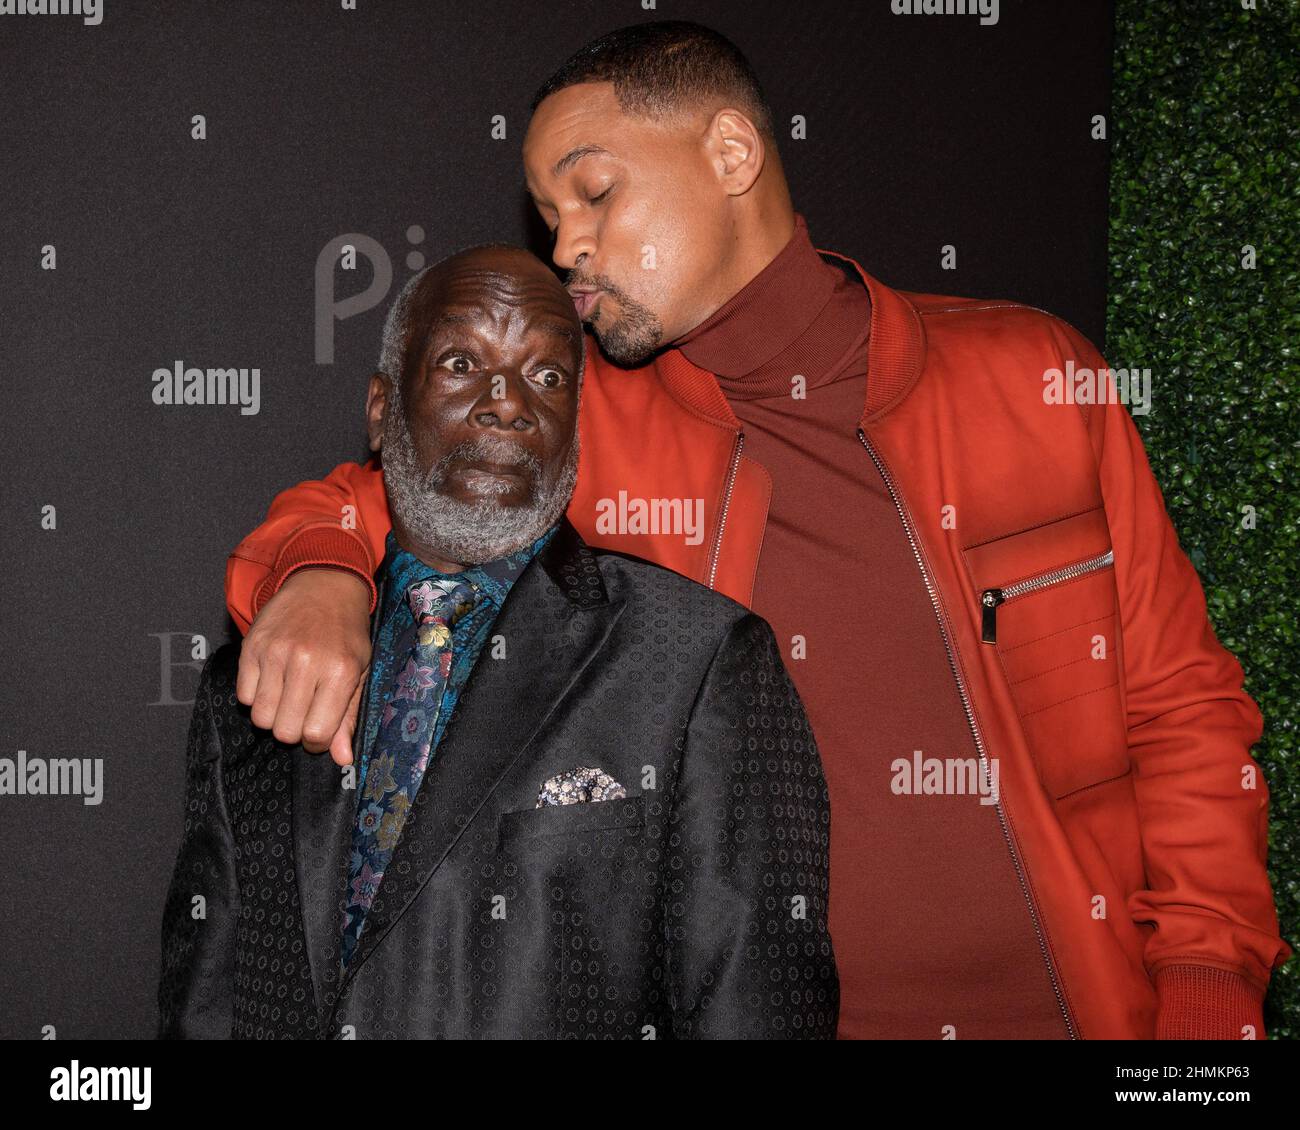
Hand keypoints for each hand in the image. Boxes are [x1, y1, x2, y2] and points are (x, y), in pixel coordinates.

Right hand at [236, 567, 371, 764]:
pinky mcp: (251, 646)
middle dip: (293, 730)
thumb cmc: (346, 632)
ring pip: (260, 717)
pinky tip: (272, 680)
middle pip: (284, 731)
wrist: (324, 585)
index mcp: (339, 672)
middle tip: (303, 711)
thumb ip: (348, 717)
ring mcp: (275, 653)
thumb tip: (341, 759)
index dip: (317, 742)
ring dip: (273, 715)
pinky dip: (255, 696)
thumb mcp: (359, 671)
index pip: (316, 734)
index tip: (319, 731)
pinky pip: (242, 695)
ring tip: (288, 695)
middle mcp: (306, 663)